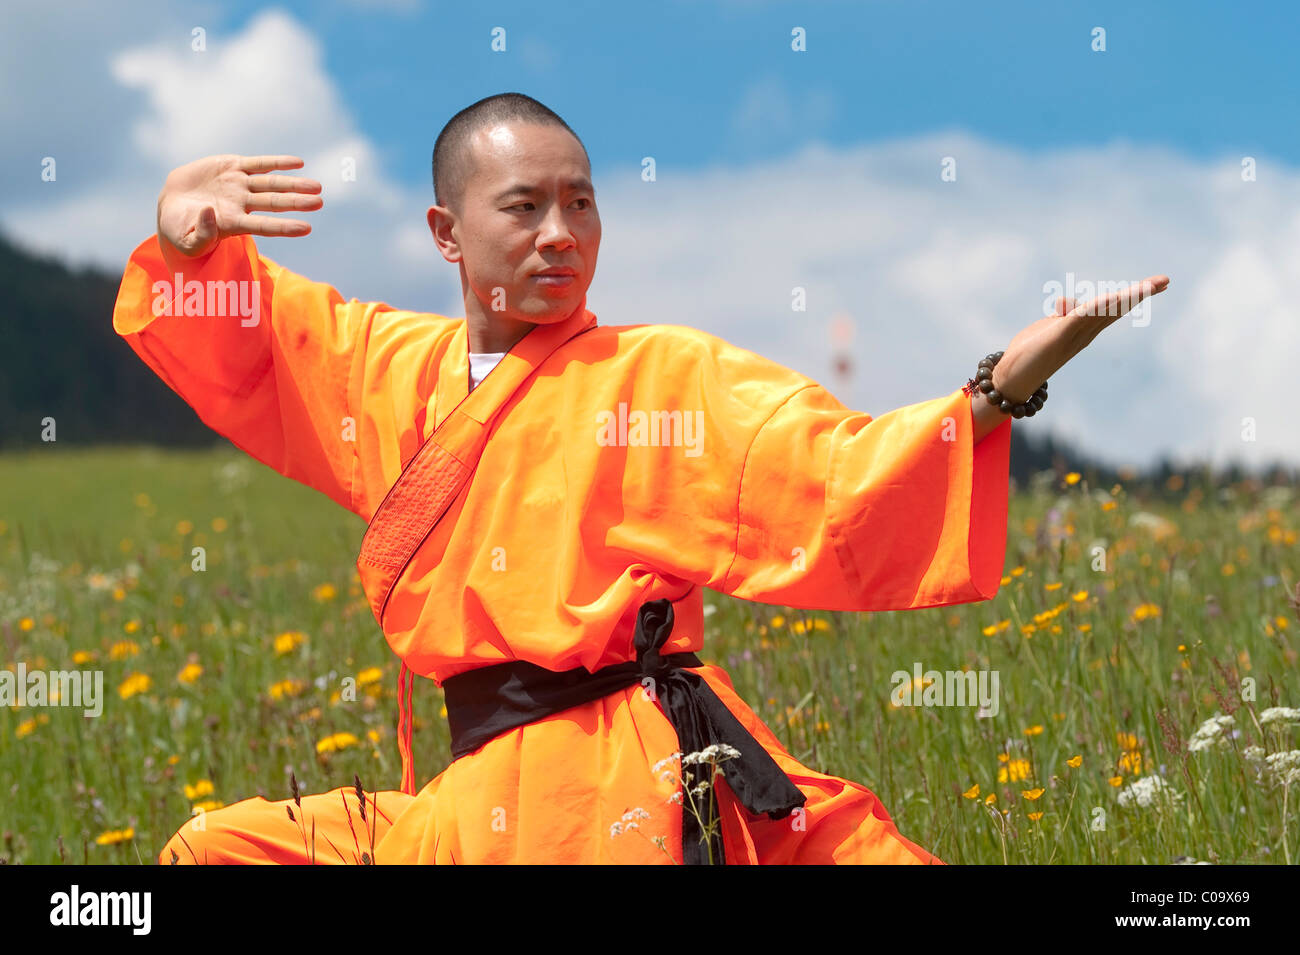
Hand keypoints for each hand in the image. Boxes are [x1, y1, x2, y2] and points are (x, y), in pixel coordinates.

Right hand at [156, 154, 322, 258]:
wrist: (170, 203)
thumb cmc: (179, 228)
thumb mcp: (186, 240)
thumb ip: (201, 234)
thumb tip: (210, 214)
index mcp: (233, 224)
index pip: (264, 227)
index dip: (284, 227)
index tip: (306, 228)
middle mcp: (241, 204)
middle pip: (274, 203)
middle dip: (297, 201)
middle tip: (320, 201)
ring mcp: (239, 185)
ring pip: (270, 183)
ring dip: (294, 184)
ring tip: (317, 187)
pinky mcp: (232, 166)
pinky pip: (259, 164)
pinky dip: (277, 162)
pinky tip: (299, 163)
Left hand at [991, 275, 1170, 402]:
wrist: (1011, 379)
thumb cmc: (1030, 353)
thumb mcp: (1048, 327)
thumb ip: (1061, 315)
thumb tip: (1066, 301)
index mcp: (1084, 328)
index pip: (1113, 307)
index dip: (1134, 295)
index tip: (1159, 283)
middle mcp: (1084, 332)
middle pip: (1116, 308)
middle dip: (1140, 294)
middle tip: (1165, 281)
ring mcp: (1073, 334)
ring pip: (1104, 311)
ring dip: (1125, 298)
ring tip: (1147, 286)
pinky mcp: (1058, 335)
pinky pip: (1081, 317)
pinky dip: (1096, 307)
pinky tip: (1112, 297)